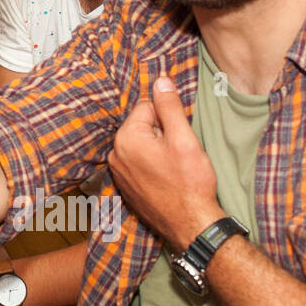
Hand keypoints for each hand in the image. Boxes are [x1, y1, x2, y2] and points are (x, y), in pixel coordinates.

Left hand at [107, 76, 224, 251]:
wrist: (191, 225)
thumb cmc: (190, 183)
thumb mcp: (184, 139)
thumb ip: (170, 107)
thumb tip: (161, 80)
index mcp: (126, 138)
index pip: (147, 108)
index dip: (168, 120)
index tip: (178, 138)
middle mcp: (115, 154)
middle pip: (142, 127)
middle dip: (161, 135)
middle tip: (178, 155)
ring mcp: (118, 173)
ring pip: (141, 146)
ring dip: (157, 151)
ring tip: (173, 169)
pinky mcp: (125, 187)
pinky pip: (138, 165)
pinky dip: (152, 167)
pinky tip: (166, 180)